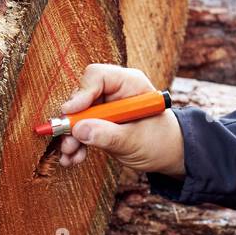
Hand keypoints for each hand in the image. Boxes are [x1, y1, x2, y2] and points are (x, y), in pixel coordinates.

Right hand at [57, 64, 185, 176]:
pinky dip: (75, 143)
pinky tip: (74, 157)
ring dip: (70, 136)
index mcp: (130, 84)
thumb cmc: (161, 141)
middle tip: (67, 141)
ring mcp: (105, 107)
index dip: (82, 93)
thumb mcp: (136, 141)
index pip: (98, 77)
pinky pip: (80, 128)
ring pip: (77, 115)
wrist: (168, 154)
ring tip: (70, 155)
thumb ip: (108, 135)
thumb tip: (79, 130)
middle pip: (82, 96)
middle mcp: (115, 91)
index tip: (72, 113)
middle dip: (73, 121)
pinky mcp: (99, 121)